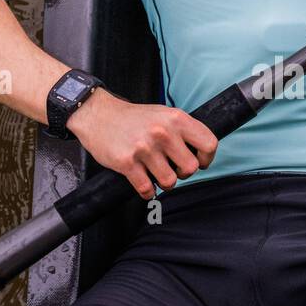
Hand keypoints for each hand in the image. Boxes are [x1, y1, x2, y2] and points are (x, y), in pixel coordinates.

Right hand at [68, 88, 217, 198]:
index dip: (206, 158)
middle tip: (172, 168)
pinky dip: (147, 192)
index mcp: (175, 118)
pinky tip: (143, 183)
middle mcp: (163, 132)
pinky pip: (147, 189)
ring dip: (163, 183)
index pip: (208, 143)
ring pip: (169, 182)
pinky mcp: (127, 162)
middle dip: (182, 173)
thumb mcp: (163, 114)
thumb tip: (201, 151)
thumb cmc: (132, 118)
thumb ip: (182, 129)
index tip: (198, 162)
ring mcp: (144, 148)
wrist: (97, 114)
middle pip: (191, 168)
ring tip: (155, 173)